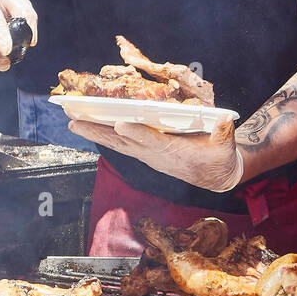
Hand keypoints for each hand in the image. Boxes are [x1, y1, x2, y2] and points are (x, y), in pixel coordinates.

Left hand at [67, 115, 243, 193]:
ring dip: (93, 131)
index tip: (121, 124)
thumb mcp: (225, 147)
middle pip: (122, 142)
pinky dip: (103, 131)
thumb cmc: (220, 158)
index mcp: (173, 152)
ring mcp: (147, 154)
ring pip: (116, 142)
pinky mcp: (145, 151)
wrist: (215, 176)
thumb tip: (226, 119)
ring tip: (71, 119)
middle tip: (74, 121)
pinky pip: (120, 141)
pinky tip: (87, 123)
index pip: (152, 142)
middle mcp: (154, 155)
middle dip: (98, 131)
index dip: (137, 133)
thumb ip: (224, 134)